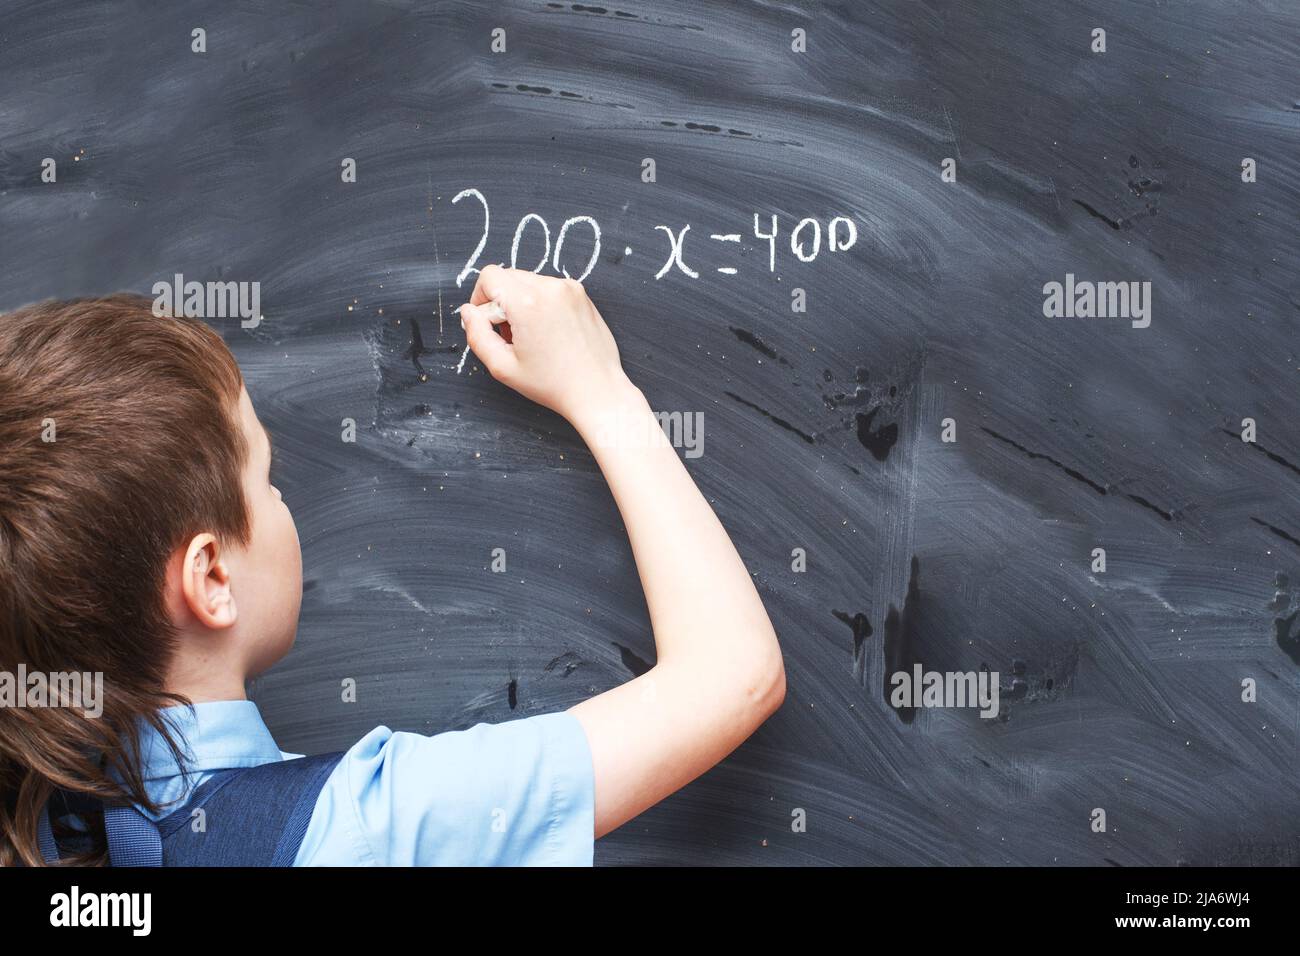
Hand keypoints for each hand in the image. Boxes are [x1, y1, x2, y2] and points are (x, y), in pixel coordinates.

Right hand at [459, 265, 631, 424]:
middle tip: (511, 335)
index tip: (488, 321)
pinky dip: (542, 304)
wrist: (597, 390)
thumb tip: (468, 312)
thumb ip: (477, 335)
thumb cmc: (553, 384)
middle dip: (501, 302)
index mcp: (528, 303)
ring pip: (529, 282)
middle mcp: (550, 288)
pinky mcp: (581, 294)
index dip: (480, 298)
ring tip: (532, 336)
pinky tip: (549, 331)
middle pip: (508, 276)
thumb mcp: (503, 367)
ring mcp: (570, 288)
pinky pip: (549, 288)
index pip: (490, 276)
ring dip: (522, 303)